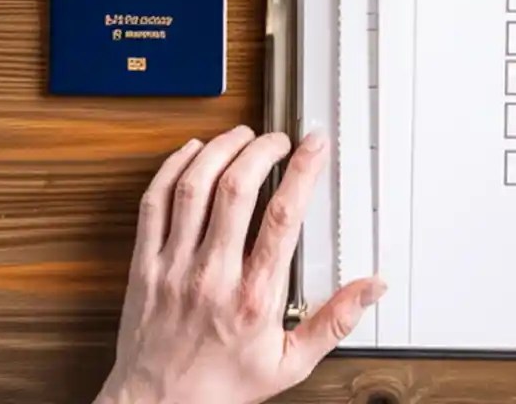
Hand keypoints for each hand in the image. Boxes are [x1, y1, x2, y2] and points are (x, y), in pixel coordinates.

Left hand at [95, 127, 385, 403]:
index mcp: (254, 296)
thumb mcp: (291, 364)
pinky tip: (192, 154)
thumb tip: (371, 288)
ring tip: (241, 137)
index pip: (282, 218)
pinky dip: (173, 169)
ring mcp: (174, 266)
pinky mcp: (144, 265)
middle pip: (236, 189)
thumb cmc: (221, 386)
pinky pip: (154, 203)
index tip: (313, 148)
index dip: (302, 172)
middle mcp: (212, 275)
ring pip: (193, 188)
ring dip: (219, 151)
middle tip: (278, 139)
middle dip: (261, 150)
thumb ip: (334, 322)